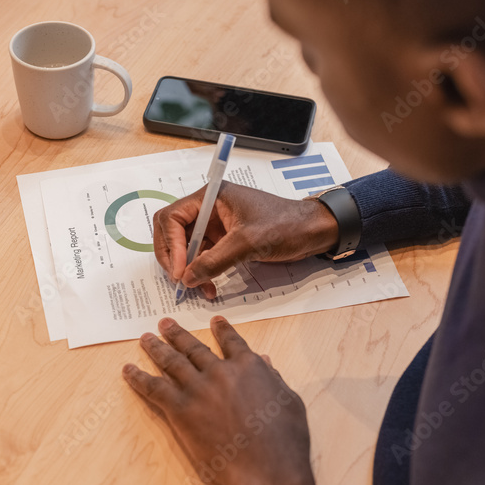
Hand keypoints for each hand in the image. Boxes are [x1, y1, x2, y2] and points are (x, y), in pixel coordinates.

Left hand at [122, 316, 316, 484]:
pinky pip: (154, 388)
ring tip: (145, 338)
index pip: (232, 341)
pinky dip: (138, 377)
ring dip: (156, 347)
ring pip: (171, 361)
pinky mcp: (180, 410)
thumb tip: (265, 361)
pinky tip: (128, 370)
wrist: (266, 471)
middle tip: (164, 323)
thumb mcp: (290, 403)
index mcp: (249, 366)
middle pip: (194, 347)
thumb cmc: (286, 442)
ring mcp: (198, 389)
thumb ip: (275, 379)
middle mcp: (220, 371)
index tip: (215, 320)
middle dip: (177, 334)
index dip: (223, 329)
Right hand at [153, 183, 338, 297]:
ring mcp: (215, 225)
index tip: (179, 269)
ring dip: (188, 269)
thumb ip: (214, 260)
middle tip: (180, 280)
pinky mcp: (224, 240)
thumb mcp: (248, 242)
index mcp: (210, 197)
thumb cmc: (285, 225)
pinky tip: (209, 287)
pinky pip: (203, 258)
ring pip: (186, 248)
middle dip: (174, 257)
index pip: (172, 217)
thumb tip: (187, 277)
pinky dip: (202, 273)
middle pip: (173, 232)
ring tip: (198, 288)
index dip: (171, 244)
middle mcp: (208, 209)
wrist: (312, 231)